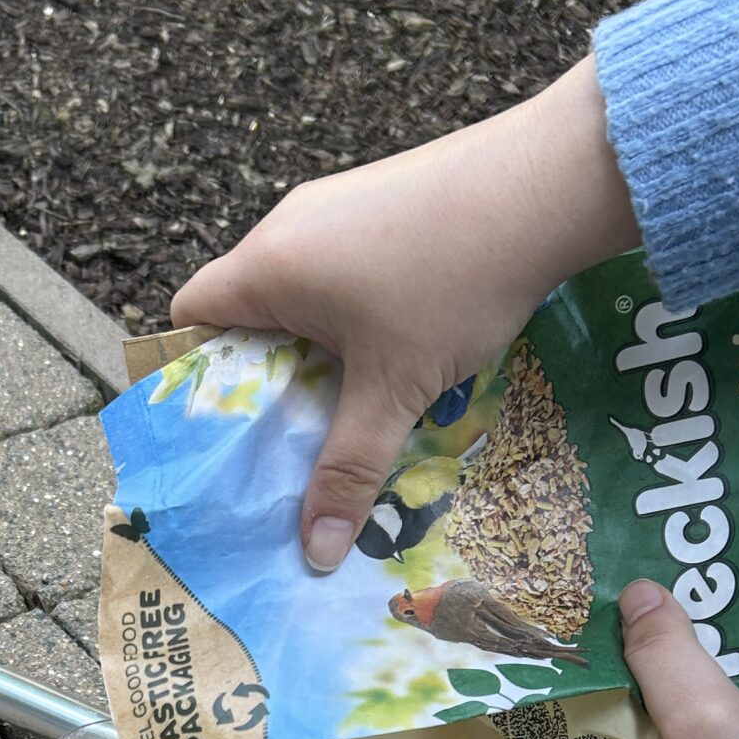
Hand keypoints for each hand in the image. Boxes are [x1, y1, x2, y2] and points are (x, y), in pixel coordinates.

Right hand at [170, 56, 637, 570]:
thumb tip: (314, 555)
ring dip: (318, 340)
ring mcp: (337, 201)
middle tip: (299, 428)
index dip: (197, 373)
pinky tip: (404, 336)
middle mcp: (288, 225)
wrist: (549, 183)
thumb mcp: (396, 389)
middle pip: (245, 306)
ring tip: (358, 391)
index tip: (233, 424)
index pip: (190, 315)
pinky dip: (354, 305)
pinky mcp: (383, 193)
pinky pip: (342, 260)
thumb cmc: (454, 283)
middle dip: (269, 371)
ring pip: (300, 286)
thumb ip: (348, 469)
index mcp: (267, 266)